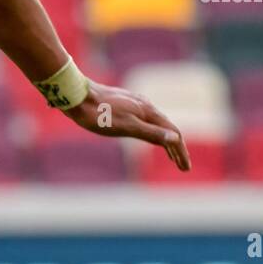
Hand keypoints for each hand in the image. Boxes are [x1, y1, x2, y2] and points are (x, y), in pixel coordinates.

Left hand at [65, 80, 191, 171]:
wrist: (77, 95)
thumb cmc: (99, 114)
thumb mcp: (126, 127)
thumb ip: (150, 133)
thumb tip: (175, 139)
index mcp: (149, 111)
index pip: (173, 133)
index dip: (181, 152)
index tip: (186, 168)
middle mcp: (145, 106)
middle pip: (167, 129)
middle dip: (176, 149)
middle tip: (182, 166)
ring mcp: (134, 104)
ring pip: (156, 125)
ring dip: (165, 141)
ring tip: (170, 156)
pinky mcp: (123, 105)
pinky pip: (145, 121)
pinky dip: (153, 133)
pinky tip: (148, 137)